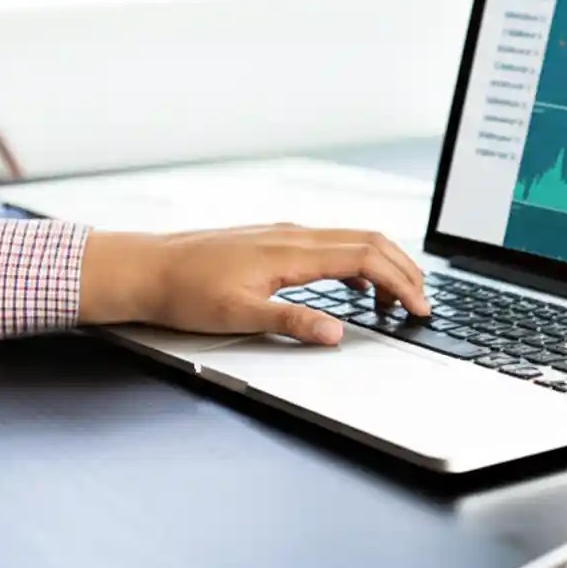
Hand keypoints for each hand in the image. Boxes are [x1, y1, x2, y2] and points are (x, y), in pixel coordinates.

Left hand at [78, 224, 430, 344]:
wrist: (145, 268)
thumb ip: (292, 323)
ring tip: (394, 302)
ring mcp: (285, 234)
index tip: (419, 308)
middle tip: (421, 304)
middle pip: (369, 241)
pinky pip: (331, 245)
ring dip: (382, 267)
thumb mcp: (239, 316)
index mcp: (291, 251)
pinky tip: (353, 288)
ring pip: (352, 240)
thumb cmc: (184, 291)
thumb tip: (336, 333)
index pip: (365, 257)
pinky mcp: (275, 241)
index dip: (400, 282)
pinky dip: (357, 264)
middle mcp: (293, 235)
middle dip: (404, 271)